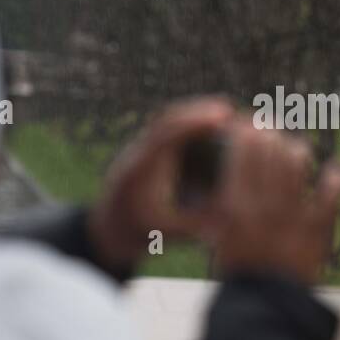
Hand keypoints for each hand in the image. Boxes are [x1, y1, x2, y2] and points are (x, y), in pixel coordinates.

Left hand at [89, 96, 233, 272]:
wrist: (109, 228)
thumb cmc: (139, 232)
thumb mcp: (168, 232)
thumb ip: (197, 224)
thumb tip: (230, 215)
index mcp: (141, 169)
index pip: (166, 136)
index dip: (194, 123)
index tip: (220, 116)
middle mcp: (138, 153)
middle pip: (165, 119)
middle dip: (196, 110)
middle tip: (226, 107)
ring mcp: (139, 149)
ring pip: (165, 120)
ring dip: (192, 113)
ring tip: (222, 112)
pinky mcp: (145, 150)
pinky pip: (165, 128)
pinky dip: (186, 123)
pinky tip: (210, 125)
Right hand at [209, 120, 339, 285]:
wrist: (267, 306)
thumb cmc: (241, 271)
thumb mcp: (221, 235)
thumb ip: (224, 204)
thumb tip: (229, 174)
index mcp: (234, 205)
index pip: (241, 150)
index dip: (245, 129)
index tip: (246, 123)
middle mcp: (262, 204)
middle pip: (269, 148)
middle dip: (270, 132)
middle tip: (271, 128)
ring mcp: (291, 214)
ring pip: (296, 162)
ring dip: (296, 150)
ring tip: (295, 150)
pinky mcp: (317, 228)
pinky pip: (331, 192)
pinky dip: (336, 177)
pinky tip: (337, 171)